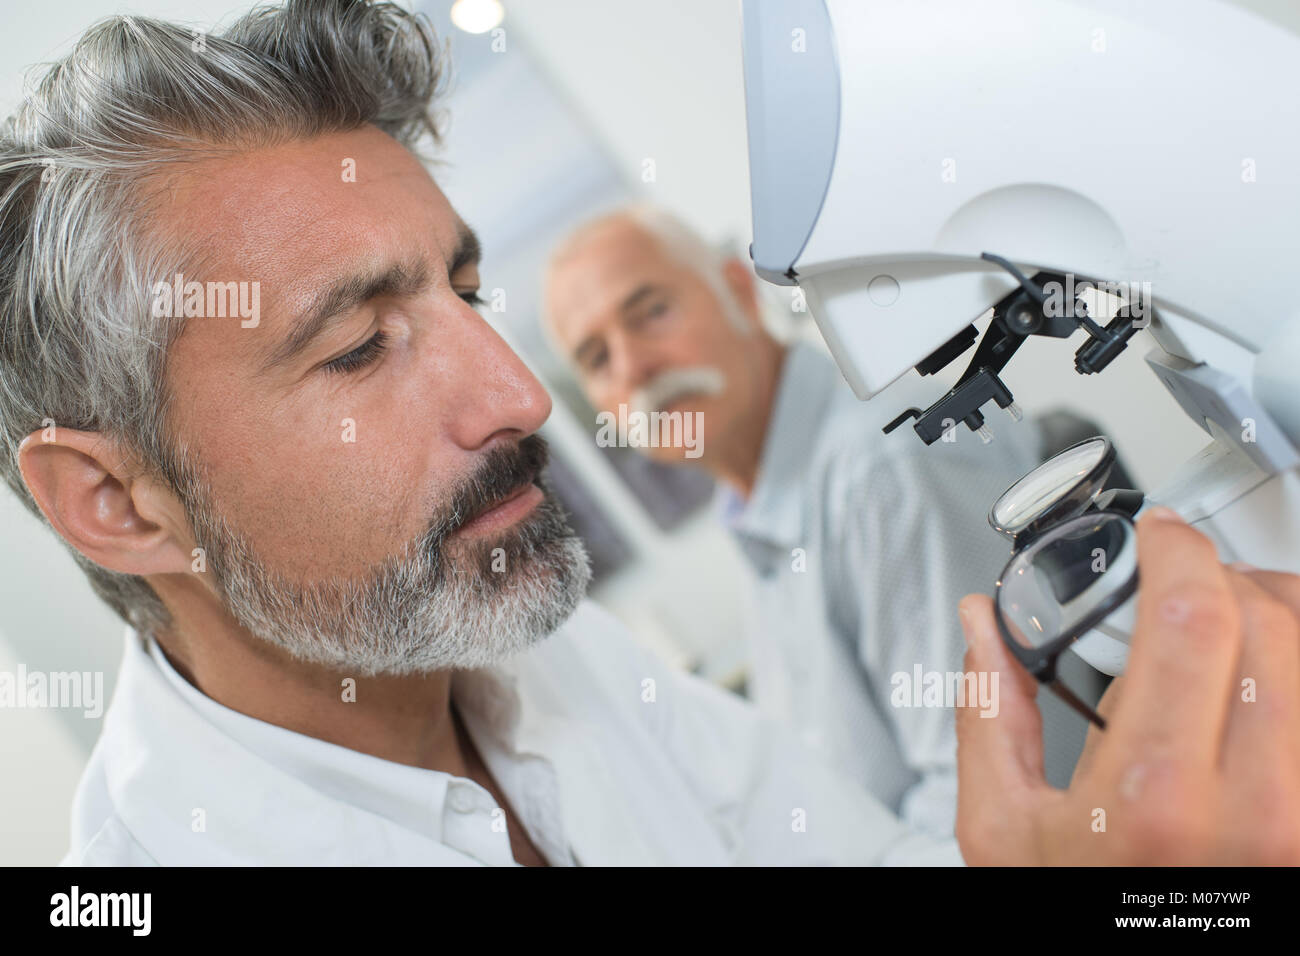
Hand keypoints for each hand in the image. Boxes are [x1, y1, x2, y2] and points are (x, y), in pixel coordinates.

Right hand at [954, 507, 1299, 864]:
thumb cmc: (1077, 916)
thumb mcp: (1001, 830)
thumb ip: (988, 709)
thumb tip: (985, 624)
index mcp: (1154, 799)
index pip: (1194, 618)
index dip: (1176, 551)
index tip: (1158, 538)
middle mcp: (1257, 812)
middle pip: (1269, 624)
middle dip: (1220, 578)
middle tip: (1176, 586)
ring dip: (1271, 618)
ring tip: (1220, 631)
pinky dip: (1294, 670)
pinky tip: (1258, 679)